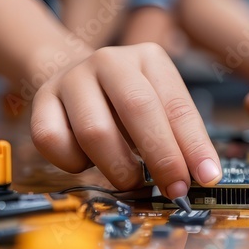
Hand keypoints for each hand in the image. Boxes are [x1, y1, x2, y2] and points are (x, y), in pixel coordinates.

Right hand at [30, 43, 221, 194]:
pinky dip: (74, 164)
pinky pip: (54, 142)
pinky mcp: (41, 100)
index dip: (194, 146)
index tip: (207, 177)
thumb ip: (180, 138)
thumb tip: (202, 176)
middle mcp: (109, 61)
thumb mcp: (160, 108)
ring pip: (95, 132)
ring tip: (131, 179)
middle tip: (175, 190)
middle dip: (162, 158)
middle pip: (138, 110)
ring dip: (118, 168)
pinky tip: (87, 162)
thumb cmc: (126, 102)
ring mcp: (71, 78)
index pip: (177, 106)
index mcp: (148, 58)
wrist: (71, 75)